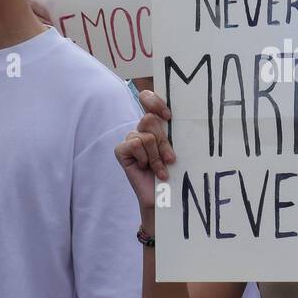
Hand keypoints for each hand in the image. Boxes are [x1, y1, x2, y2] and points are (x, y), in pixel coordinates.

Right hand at [114, 90, 175, 222]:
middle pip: (150, 119)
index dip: (155, 101)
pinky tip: (144, 168)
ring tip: (161, 170)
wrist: (163, 198)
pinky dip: (143, 157)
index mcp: (156, 125)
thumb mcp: (175, 150)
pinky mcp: (122, 150)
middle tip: (170, 159)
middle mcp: (142, 130)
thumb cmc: (173, 174)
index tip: (169, 116)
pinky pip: (134, 144)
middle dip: (163, 141)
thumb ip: (172, 133)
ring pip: (145, 135)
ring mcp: (131, 140)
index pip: (148, 99)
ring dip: (156, 155)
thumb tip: (172, 118)